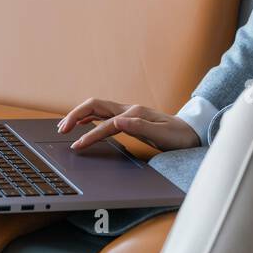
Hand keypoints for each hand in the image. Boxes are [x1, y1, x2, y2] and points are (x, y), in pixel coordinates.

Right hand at [56, 98, 200, 151]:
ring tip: (65, 127)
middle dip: (76, 115)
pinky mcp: (128, 118)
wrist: (191, 132)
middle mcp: (129, 110)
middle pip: (95, 105)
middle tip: (62, 130)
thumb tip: (118, 122)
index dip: (90, 135)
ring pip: (97, 108)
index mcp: (135, 114)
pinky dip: (89, 117)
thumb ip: (140, 127)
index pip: (106, 123)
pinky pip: (103, 114)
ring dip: (79, 115)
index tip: (77, 146)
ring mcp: (128, 113)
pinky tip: (83, 123)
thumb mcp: (163, 135)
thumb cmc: (178, 136)